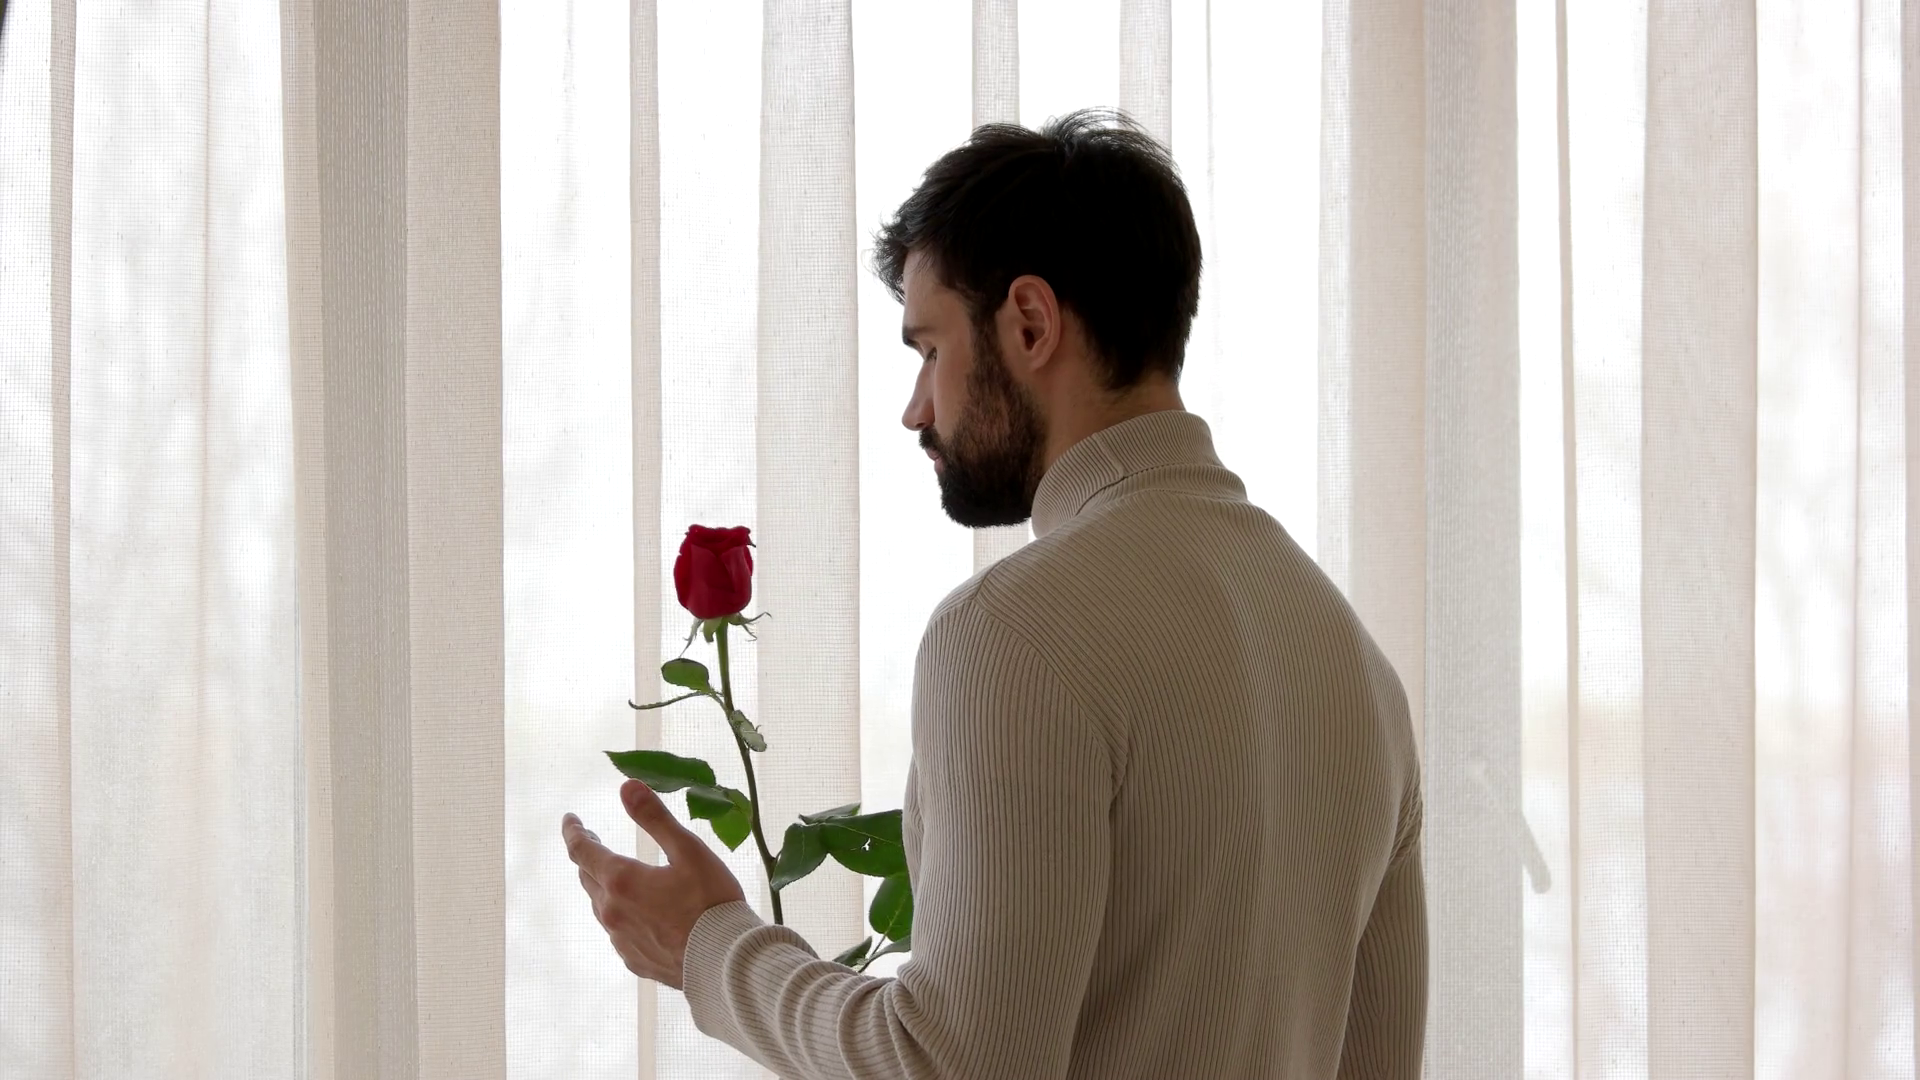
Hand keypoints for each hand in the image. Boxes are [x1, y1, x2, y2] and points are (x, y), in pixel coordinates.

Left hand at [562, 779, 747, 987]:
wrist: (725, 962)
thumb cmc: (711, 901)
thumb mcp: (688, 850)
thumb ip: (655, 818)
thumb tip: (626, 786)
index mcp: (621, 880)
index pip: (582, 850)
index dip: (573, 831)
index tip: (570, 819)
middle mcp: (612, 911)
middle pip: (587, 878)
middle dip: (589, 856)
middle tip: (595, 840)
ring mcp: (621, 940)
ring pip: (601, 906)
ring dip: (603, 886)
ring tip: (616, 876)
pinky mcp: (634, 960)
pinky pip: (618, 932)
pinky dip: (621, 915)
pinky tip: (638, 915)